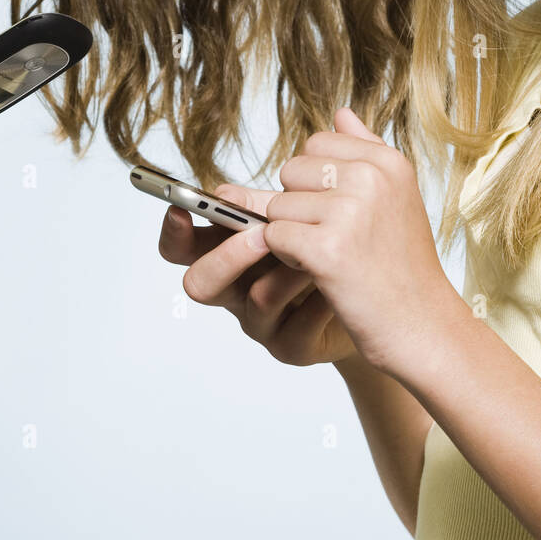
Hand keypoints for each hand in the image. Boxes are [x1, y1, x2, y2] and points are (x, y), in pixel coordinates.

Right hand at [158, 185, 358, 366]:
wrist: (367, 298)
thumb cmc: (321, 249)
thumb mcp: (291, 222)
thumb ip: (259, 208)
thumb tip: (223, 192)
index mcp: (225, 254)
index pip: (181, 248)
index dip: (174, 232)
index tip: (179, 209)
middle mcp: (234, 291)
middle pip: (201, 283)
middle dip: (228, 257)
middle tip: (263, 235)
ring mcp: (261, 324)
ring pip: (256, 300)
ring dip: (287, 272)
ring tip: (318, 251)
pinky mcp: (291, 347)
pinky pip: (298, 325)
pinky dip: (319, 299)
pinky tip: (338, 281)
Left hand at [255, 108, 454, 374]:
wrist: (421, 325)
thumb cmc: (403, 264)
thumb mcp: (396, 195)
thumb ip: (365, 149)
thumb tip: (340, 112)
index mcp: (387, 161)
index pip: (316, 143)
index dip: (315, 179)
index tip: (340, 210)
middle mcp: (371, 178)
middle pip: (291, 170)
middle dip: (299, 204)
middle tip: (333, 237)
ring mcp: (349, 213)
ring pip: (278, 204)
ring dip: (291, 233)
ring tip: (329, 256)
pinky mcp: (327, 249)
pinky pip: (274, 235)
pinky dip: (286, 256)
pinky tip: (317, 271)